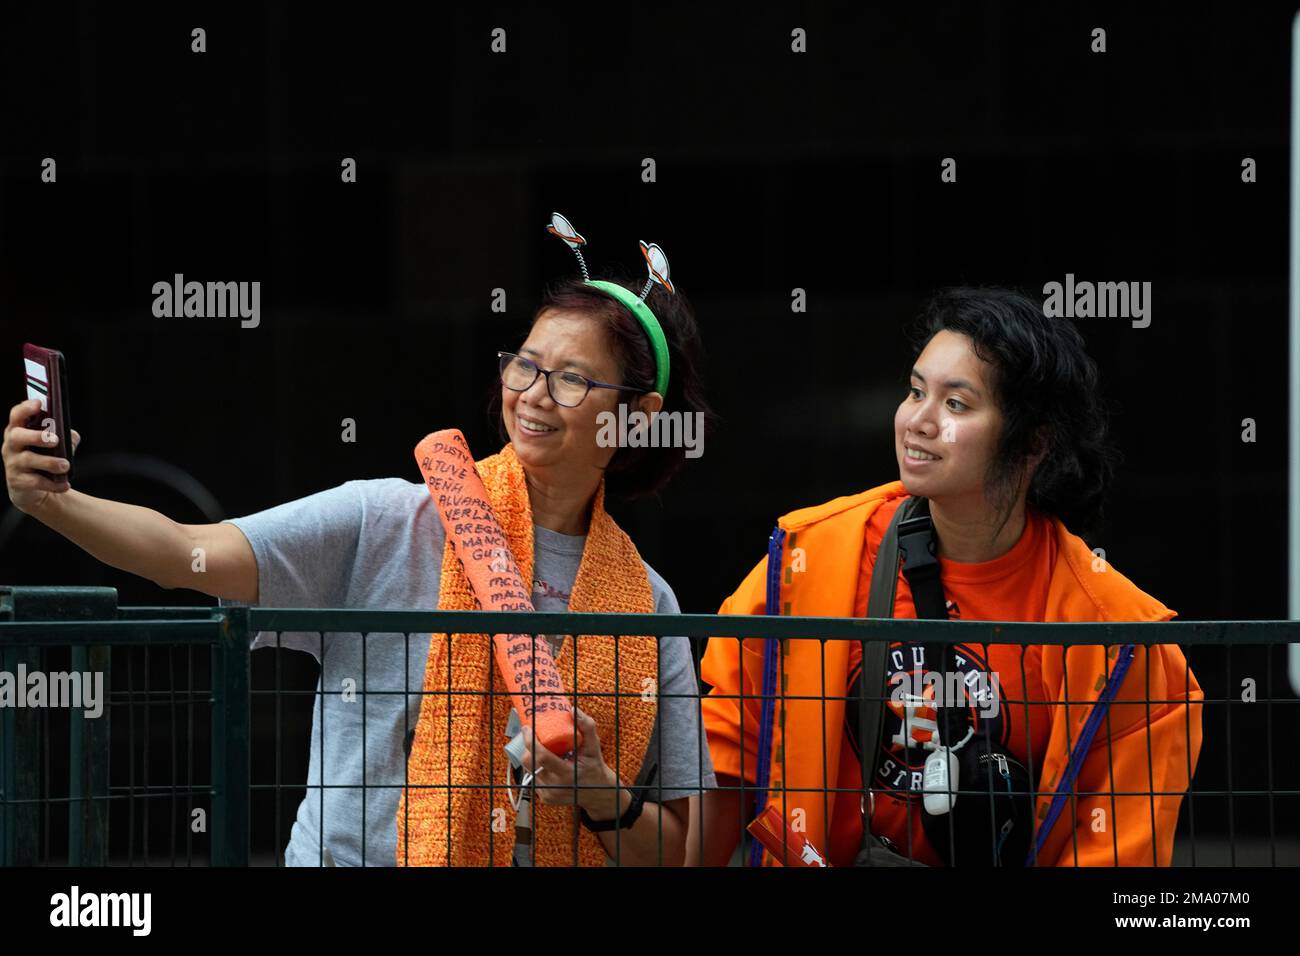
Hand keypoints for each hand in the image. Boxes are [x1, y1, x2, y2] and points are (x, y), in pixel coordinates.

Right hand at [3, 398, 80, 514]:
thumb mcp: (57, 445)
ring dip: (50, 462)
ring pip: (28, 459)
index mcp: (19, 431)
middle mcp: (11, 446)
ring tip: (65, 465)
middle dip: (36, 436)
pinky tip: (65, 484)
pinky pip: (35, 481)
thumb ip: (65, 436)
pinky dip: (52, 483)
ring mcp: (12, 464)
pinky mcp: (17, 481)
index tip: (38, 403)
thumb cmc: (46, 457)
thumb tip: (70, 435)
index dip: (25, 408)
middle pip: (17, 436)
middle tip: (55, 440)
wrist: (36, 488)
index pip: (16, 415)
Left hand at [517, 708, 626, 818]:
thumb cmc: (594, 766)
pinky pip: (533, 778)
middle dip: (527, 747)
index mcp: (567, 774)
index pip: (541, 756)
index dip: (530, 741)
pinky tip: (547, 764)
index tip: (527, 728)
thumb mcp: (593, 746)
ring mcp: (549, 794)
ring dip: (532, 757)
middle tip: (531, 735)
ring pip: (529, 770)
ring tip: (542, 749)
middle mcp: (555, 787)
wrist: (597, 792)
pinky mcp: (545, 798)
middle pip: (529, 763)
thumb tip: (573, 710)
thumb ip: (587, 726)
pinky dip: (536, 768)